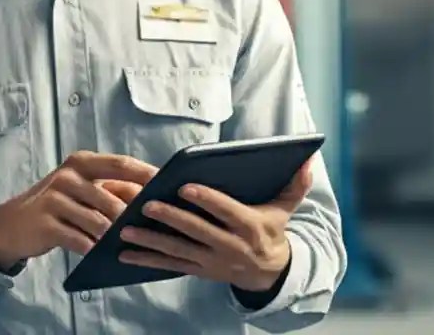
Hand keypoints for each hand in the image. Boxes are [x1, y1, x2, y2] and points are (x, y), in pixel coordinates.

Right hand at [0, 151, 157, 271]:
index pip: (121, 164)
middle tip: (154, 228)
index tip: (171, 185)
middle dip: (133, 215)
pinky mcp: (45, 223)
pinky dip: (92, 248)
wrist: (14, 224)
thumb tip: (153, 198)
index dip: (147, 175)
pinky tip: (101, 254)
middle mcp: (68, 176)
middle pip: (112, 196)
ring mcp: (55, 199)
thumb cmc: (59, 205)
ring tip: (130, 246)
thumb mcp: (83, 190)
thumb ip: (113, 190)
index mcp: (82, 162)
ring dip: (114, 236)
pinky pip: (78, 239)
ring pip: (97, 221)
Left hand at [118, 157, 314, 292]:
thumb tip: (308, 160)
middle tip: (147, 204)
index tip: (185, 186)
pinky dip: (146, 259)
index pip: (226, 211)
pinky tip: (125, 253)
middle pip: (197, 231)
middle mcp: (229, 246)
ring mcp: (212, 261)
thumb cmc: (271, 231)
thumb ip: (295, 184)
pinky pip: (169, 265)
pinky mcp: (198, 270)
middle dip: (171, 218)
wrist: (269, 273)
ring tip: (126, 230)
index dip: (207, 199)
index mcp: (249, 226)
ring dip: (150, 241)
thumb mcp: (286, 209)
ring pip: (178, 250)